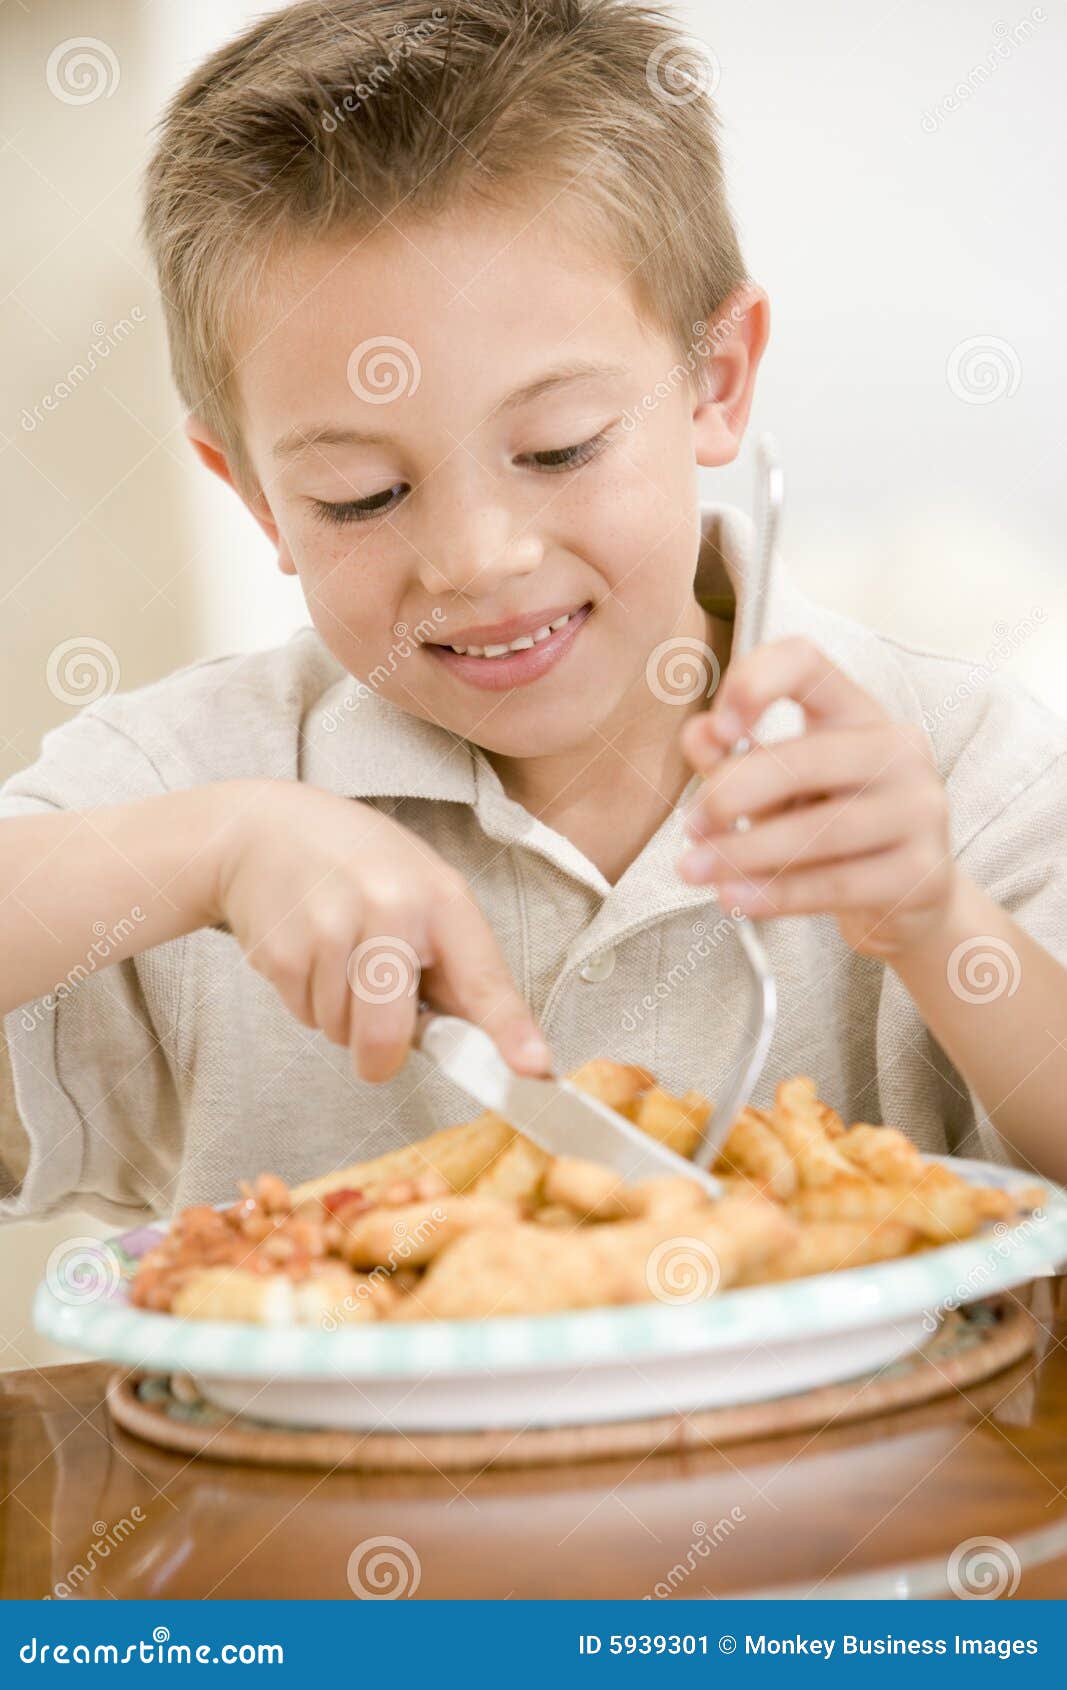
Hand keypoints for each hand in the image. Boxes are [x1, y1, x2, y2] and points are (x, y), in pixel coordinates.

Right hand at [208, 780, 549, 1081]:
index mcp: (440, 898)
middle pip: (388, 1033)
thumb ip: (453, 962)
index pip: (482, 978)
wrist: (265, 828)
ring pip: (341, 1032)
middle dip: (380, 1057)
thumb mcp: (423, 889)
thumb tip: (482, 1040)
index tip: (533, 1069)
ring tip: (337, 957)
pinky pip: (304, 1016)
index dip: (509, 1030)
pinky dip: (309, 1001)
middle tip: (377, 1041)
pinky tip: (309, 952)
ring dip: (341, 1017)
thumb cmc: (360, 864)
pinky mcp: (281, 949)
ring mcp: (330, 928)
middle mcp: (389, 909)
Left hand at [677, 636, 957, 957]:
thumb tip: (698, 733)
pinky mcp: (923, 874)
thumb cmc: (826, 827)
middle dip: (735, 792)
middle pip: (807, 757)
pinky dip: (777, 894)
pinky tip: (733, 899)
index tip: (718, 728)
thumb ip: (733, 761)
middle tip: (690, 826)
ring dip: (744, 852)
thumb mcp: (774, 790)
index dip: (755, 683)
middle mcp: (899, 749)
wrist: (906, 900)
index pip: (806, 662)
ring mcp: (920, 810)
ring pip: (821, 830)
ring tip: (693, 869)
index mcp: (857, 711)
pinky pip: (838, 884)